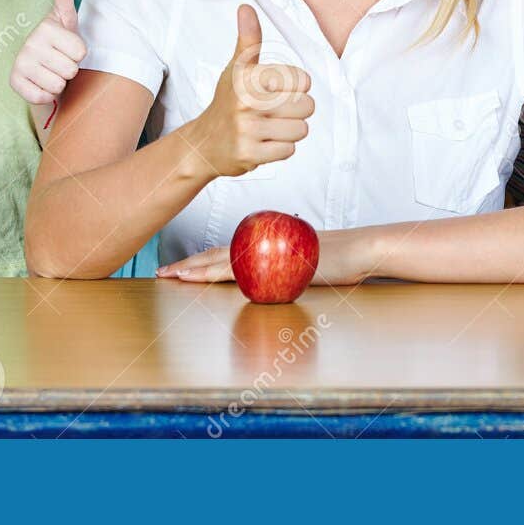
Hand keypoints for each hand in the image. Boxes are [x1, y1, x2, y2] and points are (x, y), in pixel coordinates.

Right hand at [9, 0, 87, 104]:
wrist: (40, 66)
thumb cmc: (59, 41)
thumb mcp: (66, 16)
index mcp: (46, 27)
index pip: (81, 52)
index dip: (80, 54)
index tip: (68, 47)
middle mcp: (30, 43)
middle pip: (71, 69)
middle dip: (70, 69)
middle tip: (59, 61)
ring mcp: (20, 64)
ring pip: (58, 85)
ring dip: (58, 82)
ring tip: (51, 71)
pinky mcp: (14, 83)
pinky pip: (43, 97)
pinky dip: (46, 95)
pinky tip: (40, 83)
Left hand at [156, 228, 372, 284]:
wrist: (359, 249)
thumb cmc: (337, 258)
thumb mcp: (304, 262)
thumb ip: (283, 267)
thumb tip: (272, 279)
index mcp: (266, 245)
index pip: (227, 254)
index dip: (202, 260)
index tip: (180, 268)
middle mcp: (263, 245)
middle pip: (218, 255)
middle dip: (189, 264)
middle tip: (164, 272)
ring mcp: (270, 251)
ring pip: (225, 261)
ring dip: (197, 268)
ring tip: (174, 275)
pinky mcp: (277, 262)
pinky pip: (243, 270)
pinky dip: (220, 274)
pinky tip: (204, 278)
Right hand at [185, 4, 313, 179]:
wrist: (204, 143)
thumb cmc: (227, 100)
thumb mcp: (237, 67)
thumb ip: (248, 39)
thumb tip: (246, 8)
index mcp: (247, 76)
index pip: (302, 81)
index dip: (297, 86)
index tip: (279, 90)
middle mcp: (245, 102)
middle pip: (307, 107)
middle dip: (296, 111)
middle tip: (273, 112)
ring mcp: (247, 130)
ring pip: (300, 130)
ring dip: (289, 131)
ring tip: (269, 127)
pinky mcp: (249, 155)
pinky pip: (288, 151)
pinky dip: (281, 149)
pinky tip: (263, 142)